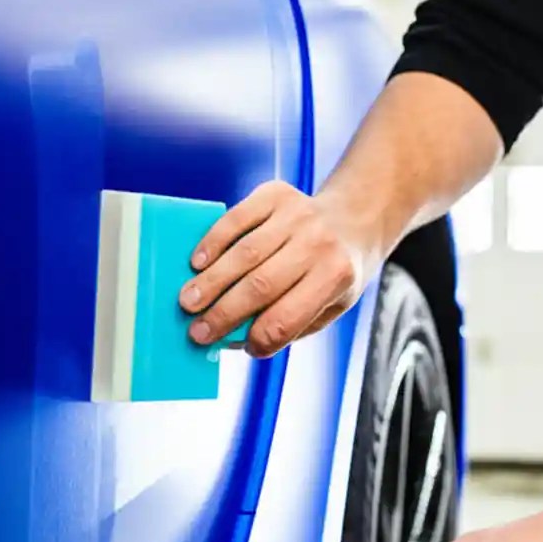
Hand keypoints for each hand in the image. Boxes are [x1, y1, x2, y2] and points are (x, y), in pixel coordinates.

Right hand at [180, 180, 384, 357]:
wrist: (354, 219)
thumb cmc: (334, 272)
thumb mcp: (331, 305)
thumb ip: (291, 325)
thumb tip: (235, 338)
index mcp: (336, 278)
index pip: (289, 318)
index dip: (259, 338)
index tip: (234, 347)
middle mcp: (319, 244)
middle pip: (260, 286)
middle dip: (223, 313)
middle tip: (197, 331)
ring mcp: (297, 215)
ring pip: (244, 253)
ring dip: (211, 281)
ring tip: (188, 301)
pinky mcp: (276, 194)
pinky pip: (237, 218)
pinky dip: (214, 241)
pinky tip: (197, 262)